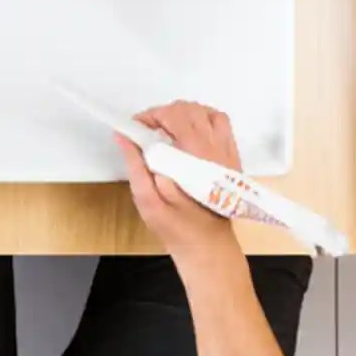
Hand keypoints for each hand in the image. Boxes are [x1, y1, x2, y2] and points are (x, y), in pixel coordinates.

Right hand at [116, 100, 240, 260]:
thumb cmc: (176, 227)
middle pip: (189, 109)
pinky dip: (203, 119)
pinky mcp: (232, 157)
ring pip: (205, 112)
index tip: (135, 128)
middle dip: (163, 113)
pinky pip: (220, 123)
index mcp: (193, 159)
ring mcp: (226, 152)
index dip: (150, 116)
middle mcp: (214, 150)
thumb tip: (123, 136)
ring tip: (167, 129)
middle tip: (147, 130)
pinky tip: (189, 133)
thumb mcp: (146, 200)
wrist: (208, 245)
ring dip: (183, 113)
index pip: (173, 117)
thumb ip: (135, 165)